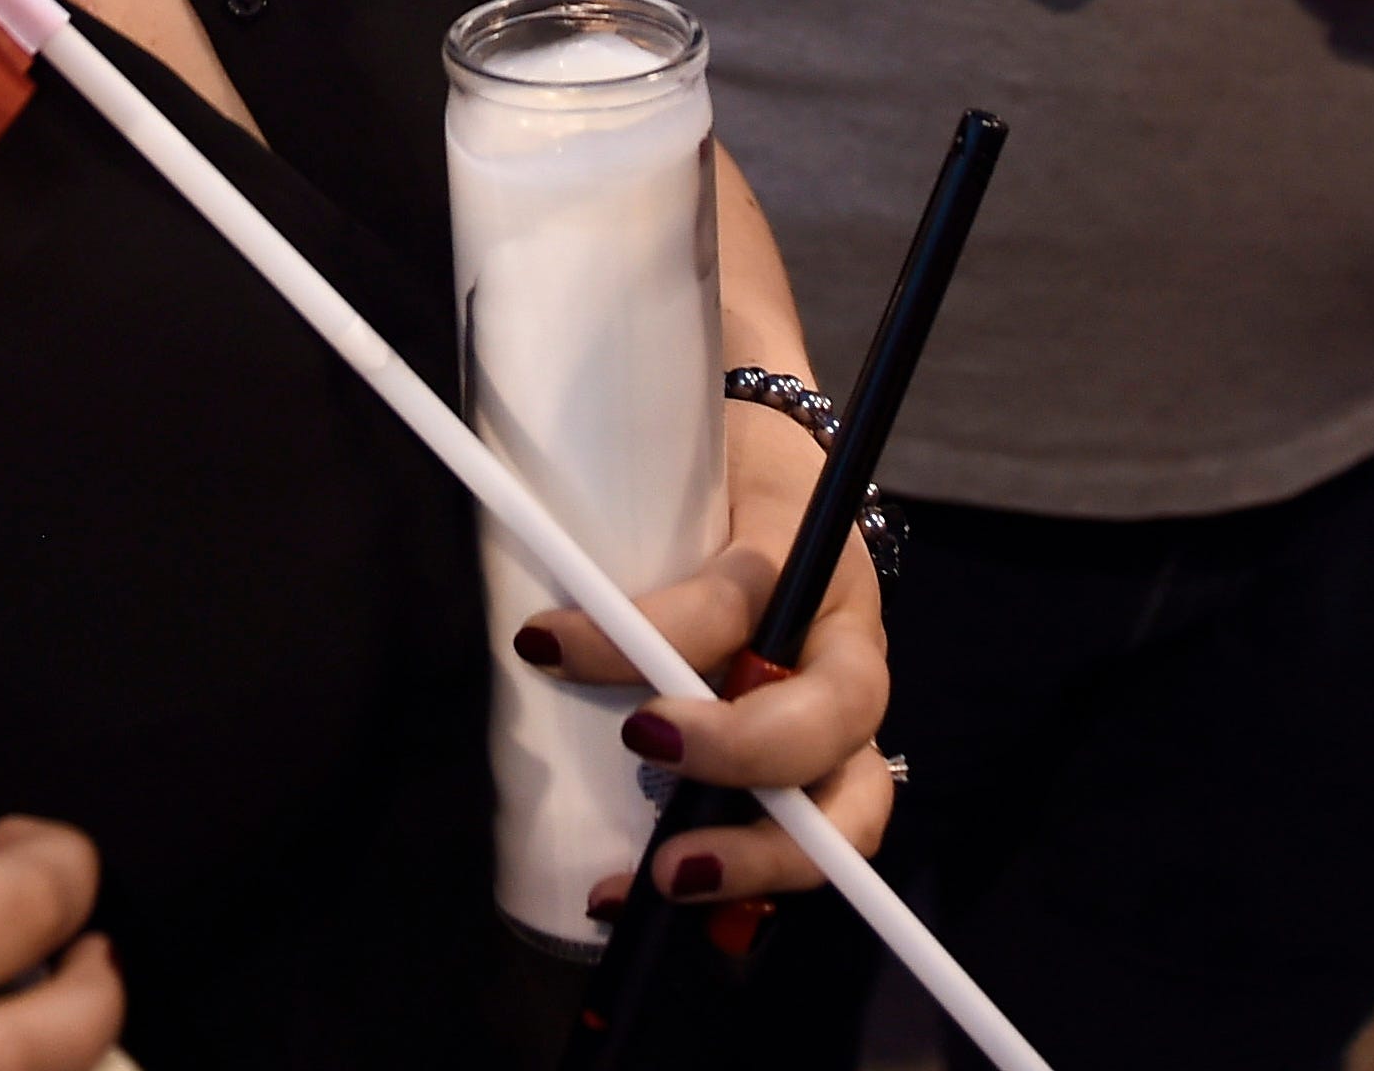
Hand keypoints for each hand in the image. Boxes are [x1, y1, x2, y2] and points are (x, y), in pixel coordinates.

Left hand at [520, 409, 892, 909]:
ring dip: (758, 861)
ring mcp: (847, 729)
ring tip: (658, 881)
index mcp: (812, 564)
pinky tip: (665, 905)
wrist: (784, 476)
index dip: (656, 628)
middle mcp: (846, 656)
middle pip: (827, 723)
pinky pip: (814, 850)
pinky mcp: (825, 781)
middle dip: (737, 757)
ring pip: (848, 813)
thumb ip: (626, 507)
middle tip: (639, 748)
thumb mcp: (689, 469)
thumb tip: (525, 591)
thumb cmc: (728, 476)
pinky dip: (749, 896)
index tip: (546, 642)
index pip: (740, 597)